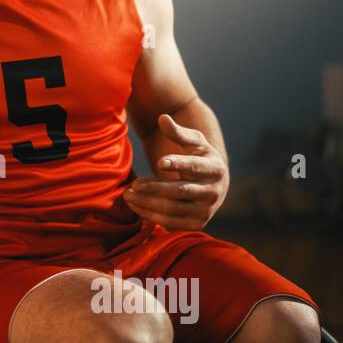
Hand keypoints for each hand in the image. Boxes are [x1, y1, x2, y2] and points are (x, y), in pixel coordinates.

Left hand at [122, 113, 228, 229]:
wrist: (213, 183)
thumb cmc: (199, 157)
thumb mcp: (193, 141)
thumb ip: (177, 132)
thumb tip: (162, 118)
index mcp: (215, 169)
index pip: (196, 167)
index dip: (178, 164)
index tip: (159, 162)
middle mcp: (214, 192)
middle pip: (181, 191)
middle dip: (155, 188)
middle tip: (133, 184)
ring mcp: (206, 211)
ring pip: (174, 210)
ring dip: (148, 203)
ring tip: (127, 194)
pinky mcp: (196, 224)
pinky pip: (171, 223)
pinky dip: (151, 215)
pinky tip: (134, 205)